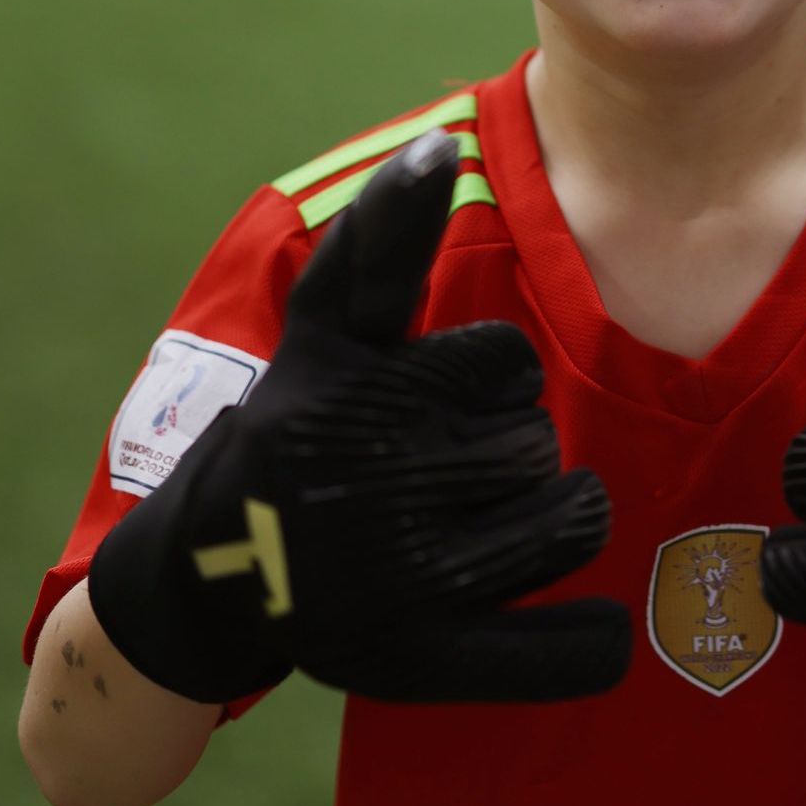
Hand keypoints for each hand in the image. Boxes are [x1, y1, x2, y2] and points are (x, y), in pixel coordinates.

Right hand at [88, 131, 631, 704]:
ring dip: (551, 525)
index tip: (438, 403)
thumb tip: (435, 139)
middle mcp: (378, 493)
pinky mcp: (427, 666)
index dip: (488, 382)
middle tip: (446, 480)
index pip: (508, 365)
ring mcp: (403, 586)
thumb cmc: (302, 428)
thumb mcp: (327, 330)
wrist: (219, 574)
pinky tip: (565, 619)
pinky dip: (586, 637)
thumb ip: (383, 234)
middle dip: (510, 454)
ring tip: (485, 532)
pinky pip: (569, 650)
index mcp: (363, 402)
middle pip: (540, 446)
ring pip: (573, 524)